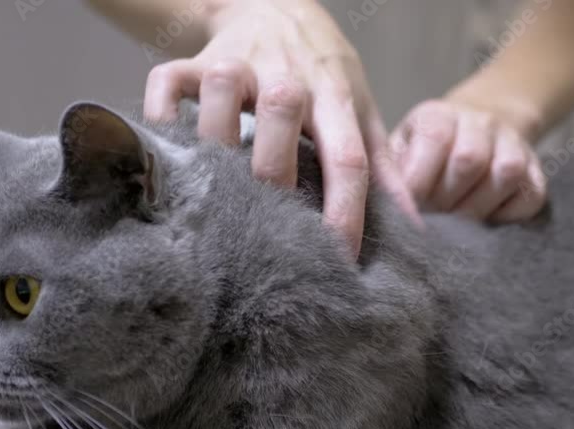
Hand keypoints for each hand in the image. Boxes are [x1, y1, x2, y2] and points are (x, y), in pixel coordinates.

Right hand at [142, 0, 416, 256]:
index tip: (339, 258)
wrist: (276, 5)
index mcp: (334, 97)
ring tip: (218, 184)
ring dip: (215, 139)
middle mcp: (286, 77)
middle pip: (280, 116)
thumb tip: (412, 227)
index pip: (347, 157)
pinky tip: (169, 147)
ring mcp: (238, 65)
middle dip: (274, 174)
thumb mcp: (361, 109)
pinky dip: (161, 114)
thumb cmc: (323, 71)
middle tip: (272, 224)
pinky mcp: (196, 61)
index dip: (345, 211)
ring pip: (221, 92)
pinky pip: (167, 81)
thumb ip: (383, 166)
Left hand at [389, 99, 547, 221]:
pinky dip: (508, 217)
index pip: (435, 140)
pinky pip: (530, 196)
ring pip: (506, 173)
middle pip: (470, 159)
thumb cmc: (424, 152)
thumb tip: (384, 207)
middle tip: (429, 221)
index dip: (418, 182)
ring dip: (476, 209)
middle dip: (445, 200)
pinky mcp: (535, 171)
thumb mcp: (399, 152)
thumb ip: (390, 175)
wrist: (476, 128)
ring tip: (455, 226)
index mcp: (439, 115)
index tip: (406, 211)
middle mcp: (480, 122)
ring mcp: (513, 144)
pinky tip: (484, 222)